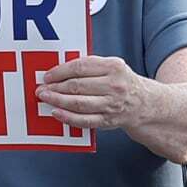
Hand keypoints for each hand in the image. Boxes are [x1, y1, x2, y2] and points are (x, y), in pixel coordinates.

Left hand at [36, 54, 151, 133]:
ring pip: (79, 103)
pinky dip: (68, 117)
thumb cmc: (121, 82)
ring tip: (46, 98)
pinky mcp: (108, 120)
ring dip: (58, 101)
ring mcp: (112, 104)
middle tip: (42, 88)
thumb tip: (59, 70)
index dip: (60, 71)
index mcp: (114, 67)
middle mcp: (114, 85)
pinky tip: (56, 112)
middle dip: (55, 87)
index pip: (80, 67)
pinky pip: (84, 120)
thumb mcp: (112, 66)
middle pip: (77, 85)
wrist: (144, 103)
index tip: (48, 76)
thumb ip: (90, 66)